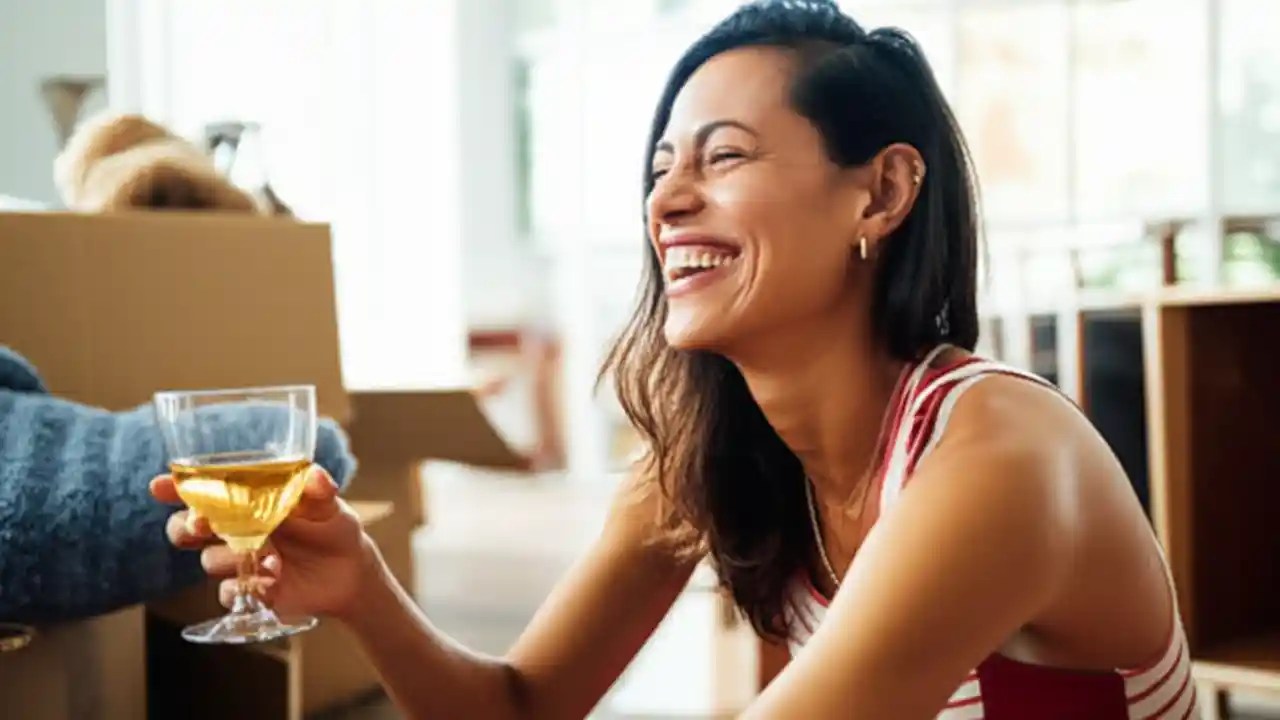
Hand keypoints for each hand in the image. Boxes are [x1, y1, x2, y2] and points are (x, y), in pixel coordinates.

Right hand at [151, 465, 377, 621]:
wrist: (350, 571)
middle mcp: (231, 530)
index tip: (159, 486)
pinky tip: (270, 583)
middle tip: (202, 526)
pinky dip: (245, 588)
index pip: (201, 491)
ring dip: (233, 559)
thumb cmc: (333, 527)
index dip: (175, 488)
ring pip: (208, 561)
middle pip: (185, 529)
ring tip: (274, 558)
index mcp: (244, 501)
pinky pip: (228, 593)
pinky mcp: (246, 591)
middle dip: (186, 527)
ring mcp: (236, 562)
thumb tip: (316, 476)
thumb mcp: (329, 505)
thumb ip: (320, 490)